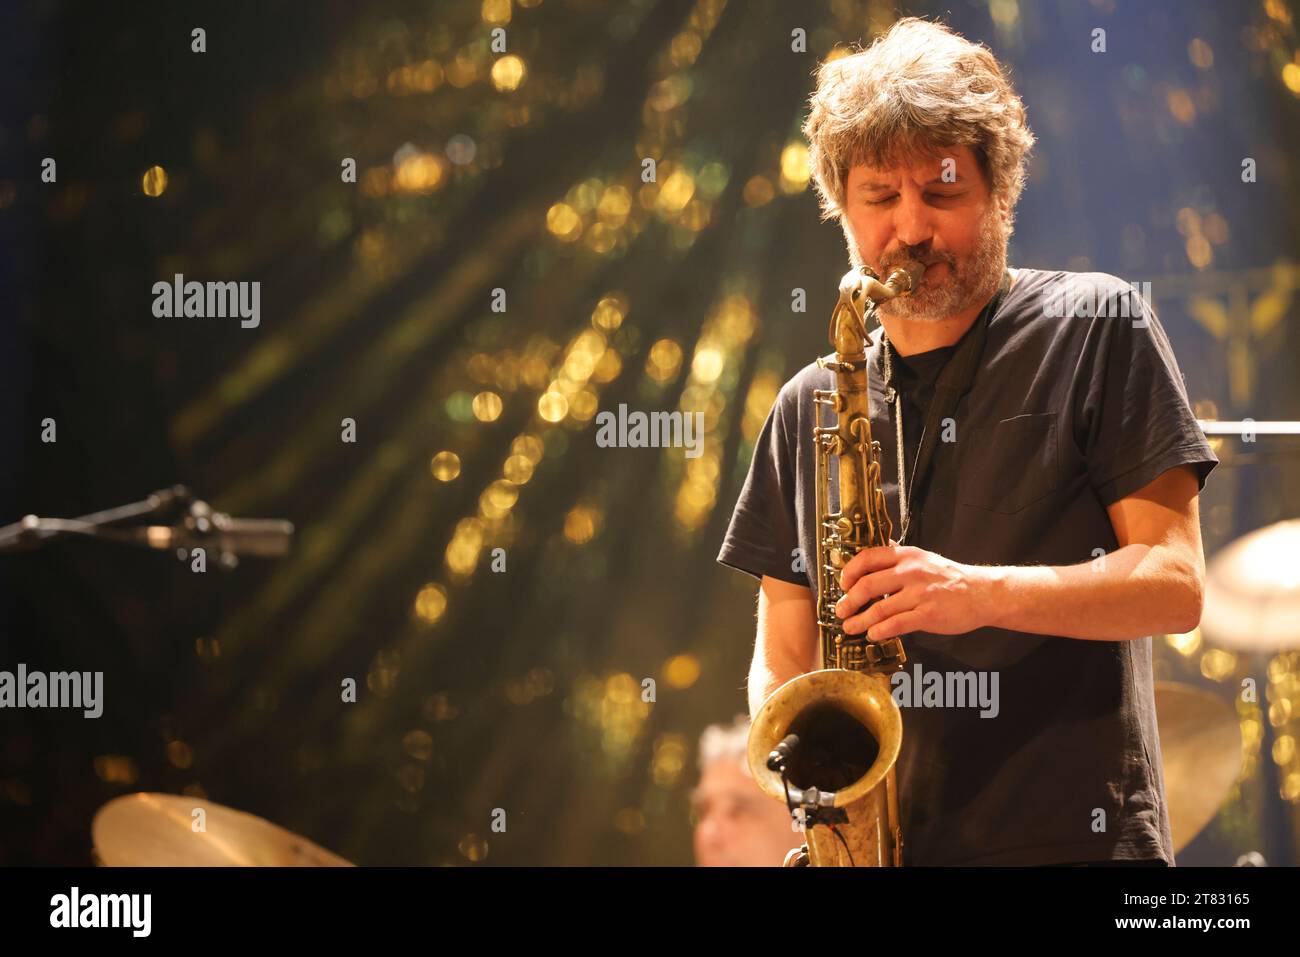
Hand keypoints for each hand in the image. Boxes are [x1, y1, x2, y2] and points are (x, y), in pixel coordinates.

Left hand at [832, 540, 994, 640]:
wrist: (981, 593)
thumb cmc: (949, 577)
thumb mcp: (922, 557)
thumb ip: (897, 556)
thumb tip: (874, 551)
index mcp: (906, 555)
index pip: (867, 558)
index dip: (849, 572)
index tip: (843, 585)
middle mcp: (910, 572)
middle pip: (867, 585)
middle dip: (848, 601)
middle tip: (841, 610)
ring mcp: (919, 594)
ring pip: (878, 609)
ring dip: (859, 621)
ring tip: (850, 627)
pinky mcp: (928, 615)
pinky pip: (896, 624)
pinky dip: (879, 631)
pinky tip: (872, 635)